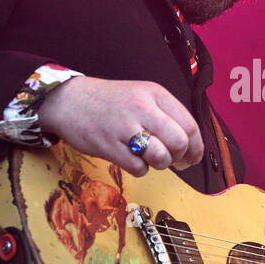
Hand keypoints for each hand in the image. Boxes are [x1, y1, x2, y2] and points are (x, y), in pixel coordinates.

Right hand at [38, 76, 204, 176]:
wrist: (68, 100)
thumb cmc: (108, 101)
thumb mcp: (141, 95)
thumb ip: (165, 114)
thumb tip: (188, 144)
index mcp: (155, 94)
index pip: (190, 125)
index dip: (196, 147)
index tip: (193, 157)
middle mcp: (143, 108)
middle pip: (179, 142)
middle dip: (181, 158)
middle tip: (174, 162)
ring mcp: (125, 127)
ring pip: (161, 157)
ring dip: (159, 164)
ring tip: (149, 158)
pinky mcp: (109, 146)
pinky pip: (138, 168)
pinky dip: (140, 169)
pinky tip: (131, 158)